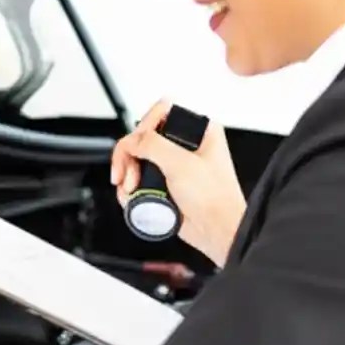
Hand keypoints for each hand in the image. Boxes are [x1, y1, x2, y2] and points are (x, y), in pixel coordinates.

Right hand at [110, 99, 246, 266]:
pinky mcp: (164, 182)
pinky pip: (138, 177)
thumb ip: (152, 145)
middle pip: (142, 137)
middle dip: (129, 156)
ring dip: (127, 173)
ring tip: (131, 189)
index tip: (137, 148)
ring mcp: (173, 164)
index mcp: (198, 130)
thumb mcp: (182, 164)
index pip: (160, 112)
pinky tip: (133, 196)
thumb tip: (131, 141)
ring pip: (136, 157)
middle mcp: (185, 144)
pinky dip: (130, 187)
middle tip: (128, 175)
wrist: (216, 232)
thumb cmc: (215, 199)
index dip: (143, 130)